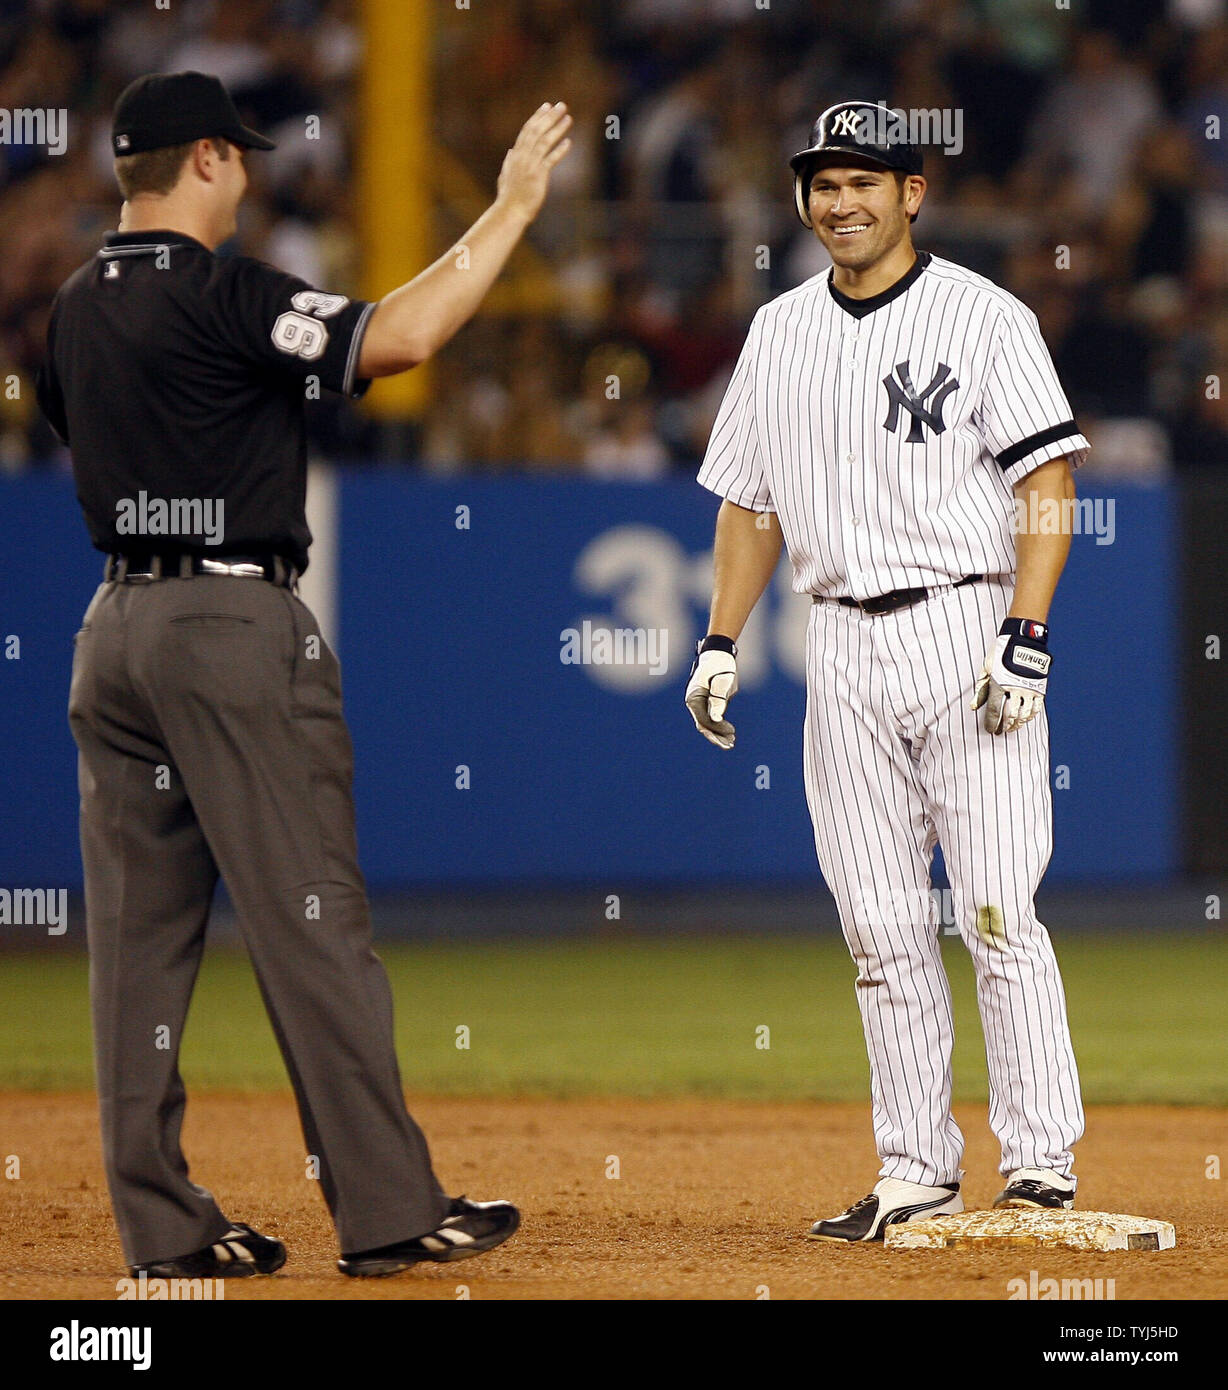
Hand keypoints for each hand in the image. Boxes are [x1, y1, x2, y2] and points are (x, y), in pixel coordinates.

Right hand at [495, 102, 572, 223]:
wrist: (510, 212)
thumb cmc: (509, 198)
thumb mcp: (505, 176)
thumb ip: (509, 162)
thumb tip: (511, 151)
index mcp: (515, 155)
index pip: (527, 130)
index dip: (537, 117)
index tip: (546, 106)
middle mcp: (522, 156)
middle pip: (537, 130)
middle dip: (549, 117)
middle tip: (561, 105)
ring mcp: (530, 165)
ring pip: (544, 141)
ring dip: (557, 128)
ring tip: (568, 118)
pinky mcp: (538, 176)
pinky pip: (550, 160)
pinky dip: (559, 150)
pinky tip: (569, 142)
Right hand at [685, 636, 737, 748]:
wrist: (720, 653)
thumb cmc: (721, 666)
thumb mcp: (722, 683)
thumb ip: (718, 701)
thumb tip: (716, 720)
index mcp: (693, 698)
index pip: (703, 721)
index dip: (716, 730)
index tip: (730, 734)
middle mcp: (694, 702)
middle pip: (704, 725)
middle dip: (717, 736)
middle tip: (730, 745)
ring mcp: (700, 702)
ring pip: (708, 723)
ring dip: (719, 732)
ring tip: (732, 741)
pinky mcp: (708, 701)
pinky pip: (712, 717)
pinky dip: (720, 725)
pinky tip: (730, 732)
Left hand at [971, 618, 1050, 734]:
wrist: (1023, 640)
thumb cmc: (1001, 653)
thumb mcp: (986, 669)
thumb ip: (981, 689)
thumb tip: (974, 706)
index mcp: (999, 685)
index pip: (994, 712)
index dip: (992, 723)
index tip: (990, 730)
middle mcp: (1014, 689)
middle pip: (1010, 716)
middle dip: (1005, 726)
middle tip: (1001, 731)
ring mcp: (1028, 689)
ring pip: (1024, 714)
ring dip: (1018, 724)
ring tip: (1013, 728)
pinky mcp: (1039, 687)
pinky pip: (1036, 707)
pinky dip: (1030, 716)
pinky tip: (1025, 719)